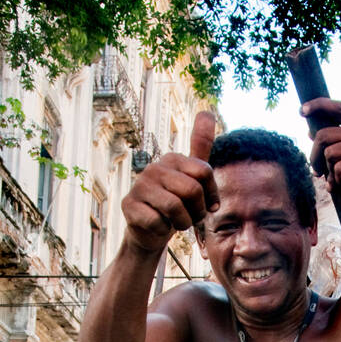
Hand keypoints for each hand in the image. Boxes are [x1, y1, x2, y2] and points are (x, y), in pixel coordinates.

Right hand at [121, 111, 219, 253]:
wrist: (150, 229)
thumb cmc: (176, 202)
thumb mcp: (192, 176)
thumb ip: (200, 147)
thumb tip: (206, 111)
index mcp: (172, 159)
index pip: (204, 173)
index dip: (212, 196)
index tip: (208, 205)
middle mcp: (154, 167)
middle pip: (192, 191)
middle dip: (197, 212)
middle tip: (190, 217)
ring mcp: (139, 185)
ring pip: (176, 208)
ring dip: (182, 223)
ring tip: (175, 221)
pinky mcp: (129, 206)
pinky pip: (158, 223)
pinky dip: (163, 230)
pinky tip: (157, 225)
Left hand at [301, 97, 340, 210]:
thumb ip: (337, 143)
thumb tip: (310, 133)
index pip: (337, 107)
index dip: (318, 105)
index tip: (302, 111)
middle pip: (324, 136)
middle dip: (314, 156)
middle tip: (316, 171)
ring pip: (330, 154)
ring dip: (328, 173)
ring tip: (334, 182)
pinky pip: (339, 169)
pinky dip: (336, 182)